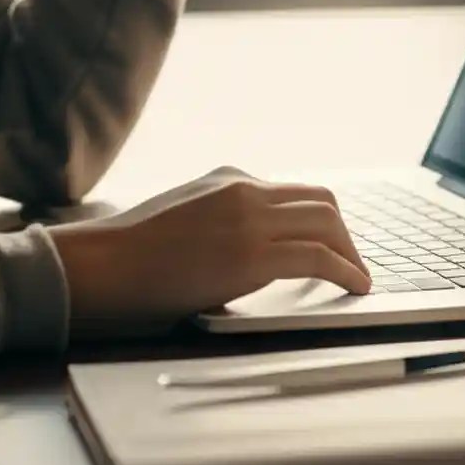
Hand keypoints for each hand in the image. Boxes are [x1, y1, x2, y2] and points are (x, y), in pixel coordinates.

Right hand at [49, 168, 370, 330]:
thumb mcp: (184, 216)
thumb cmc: (133, 253)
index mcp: (229, 178)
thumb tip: (245, 255)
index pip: (292, 191)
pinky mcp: (253, 253)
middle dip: (343, 232)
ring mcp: (251, 218)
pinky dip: (345, 270)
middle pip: (321, 200)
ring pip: (328, 222)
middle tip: (351, 260)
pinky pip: (319, 256)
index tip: (329, 242)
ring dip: (350, 252)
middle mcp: (246, 189)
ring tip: (357, 276)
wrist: (106, 263)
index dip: (318, 220)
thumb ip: (220, 222)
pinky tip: (355, 286)